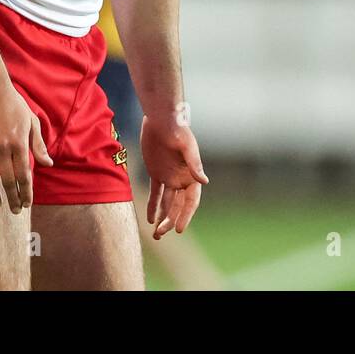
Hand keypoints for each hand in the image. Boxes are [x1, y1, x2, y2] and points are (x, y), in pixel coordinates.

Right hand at [0, 75, 51, 212]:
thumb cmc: (13, 104)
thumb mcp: (31, 121)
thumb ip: (38, 144)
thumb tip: (48, 164)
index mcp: (19, 142)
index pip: (24, 174)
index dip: (26, 191)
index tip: (27, 204)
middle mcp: (3, 147)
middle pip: (8, 180)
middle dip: (13, 198)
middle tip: (15, 210)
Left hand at [140, 113, 207, 238]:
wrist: (160, 118)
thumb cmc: (177, 129)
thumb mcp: (186, 145)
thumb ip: (194, 163)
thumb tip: (204, 181)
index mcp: (193, 174)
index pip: (191, 201)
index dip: (186, 215)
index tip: (179, 229)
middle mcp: (183, 179)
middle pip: (178, 206)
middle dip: (171, 220)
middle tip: (161, 233)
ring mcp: (170, 177)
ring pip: (167, 203)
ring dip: (162, 218)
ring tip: (157, 235)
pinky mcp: (156, 173)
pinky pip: (155, 193)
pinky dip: (153, 206)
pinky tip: (150, 219)